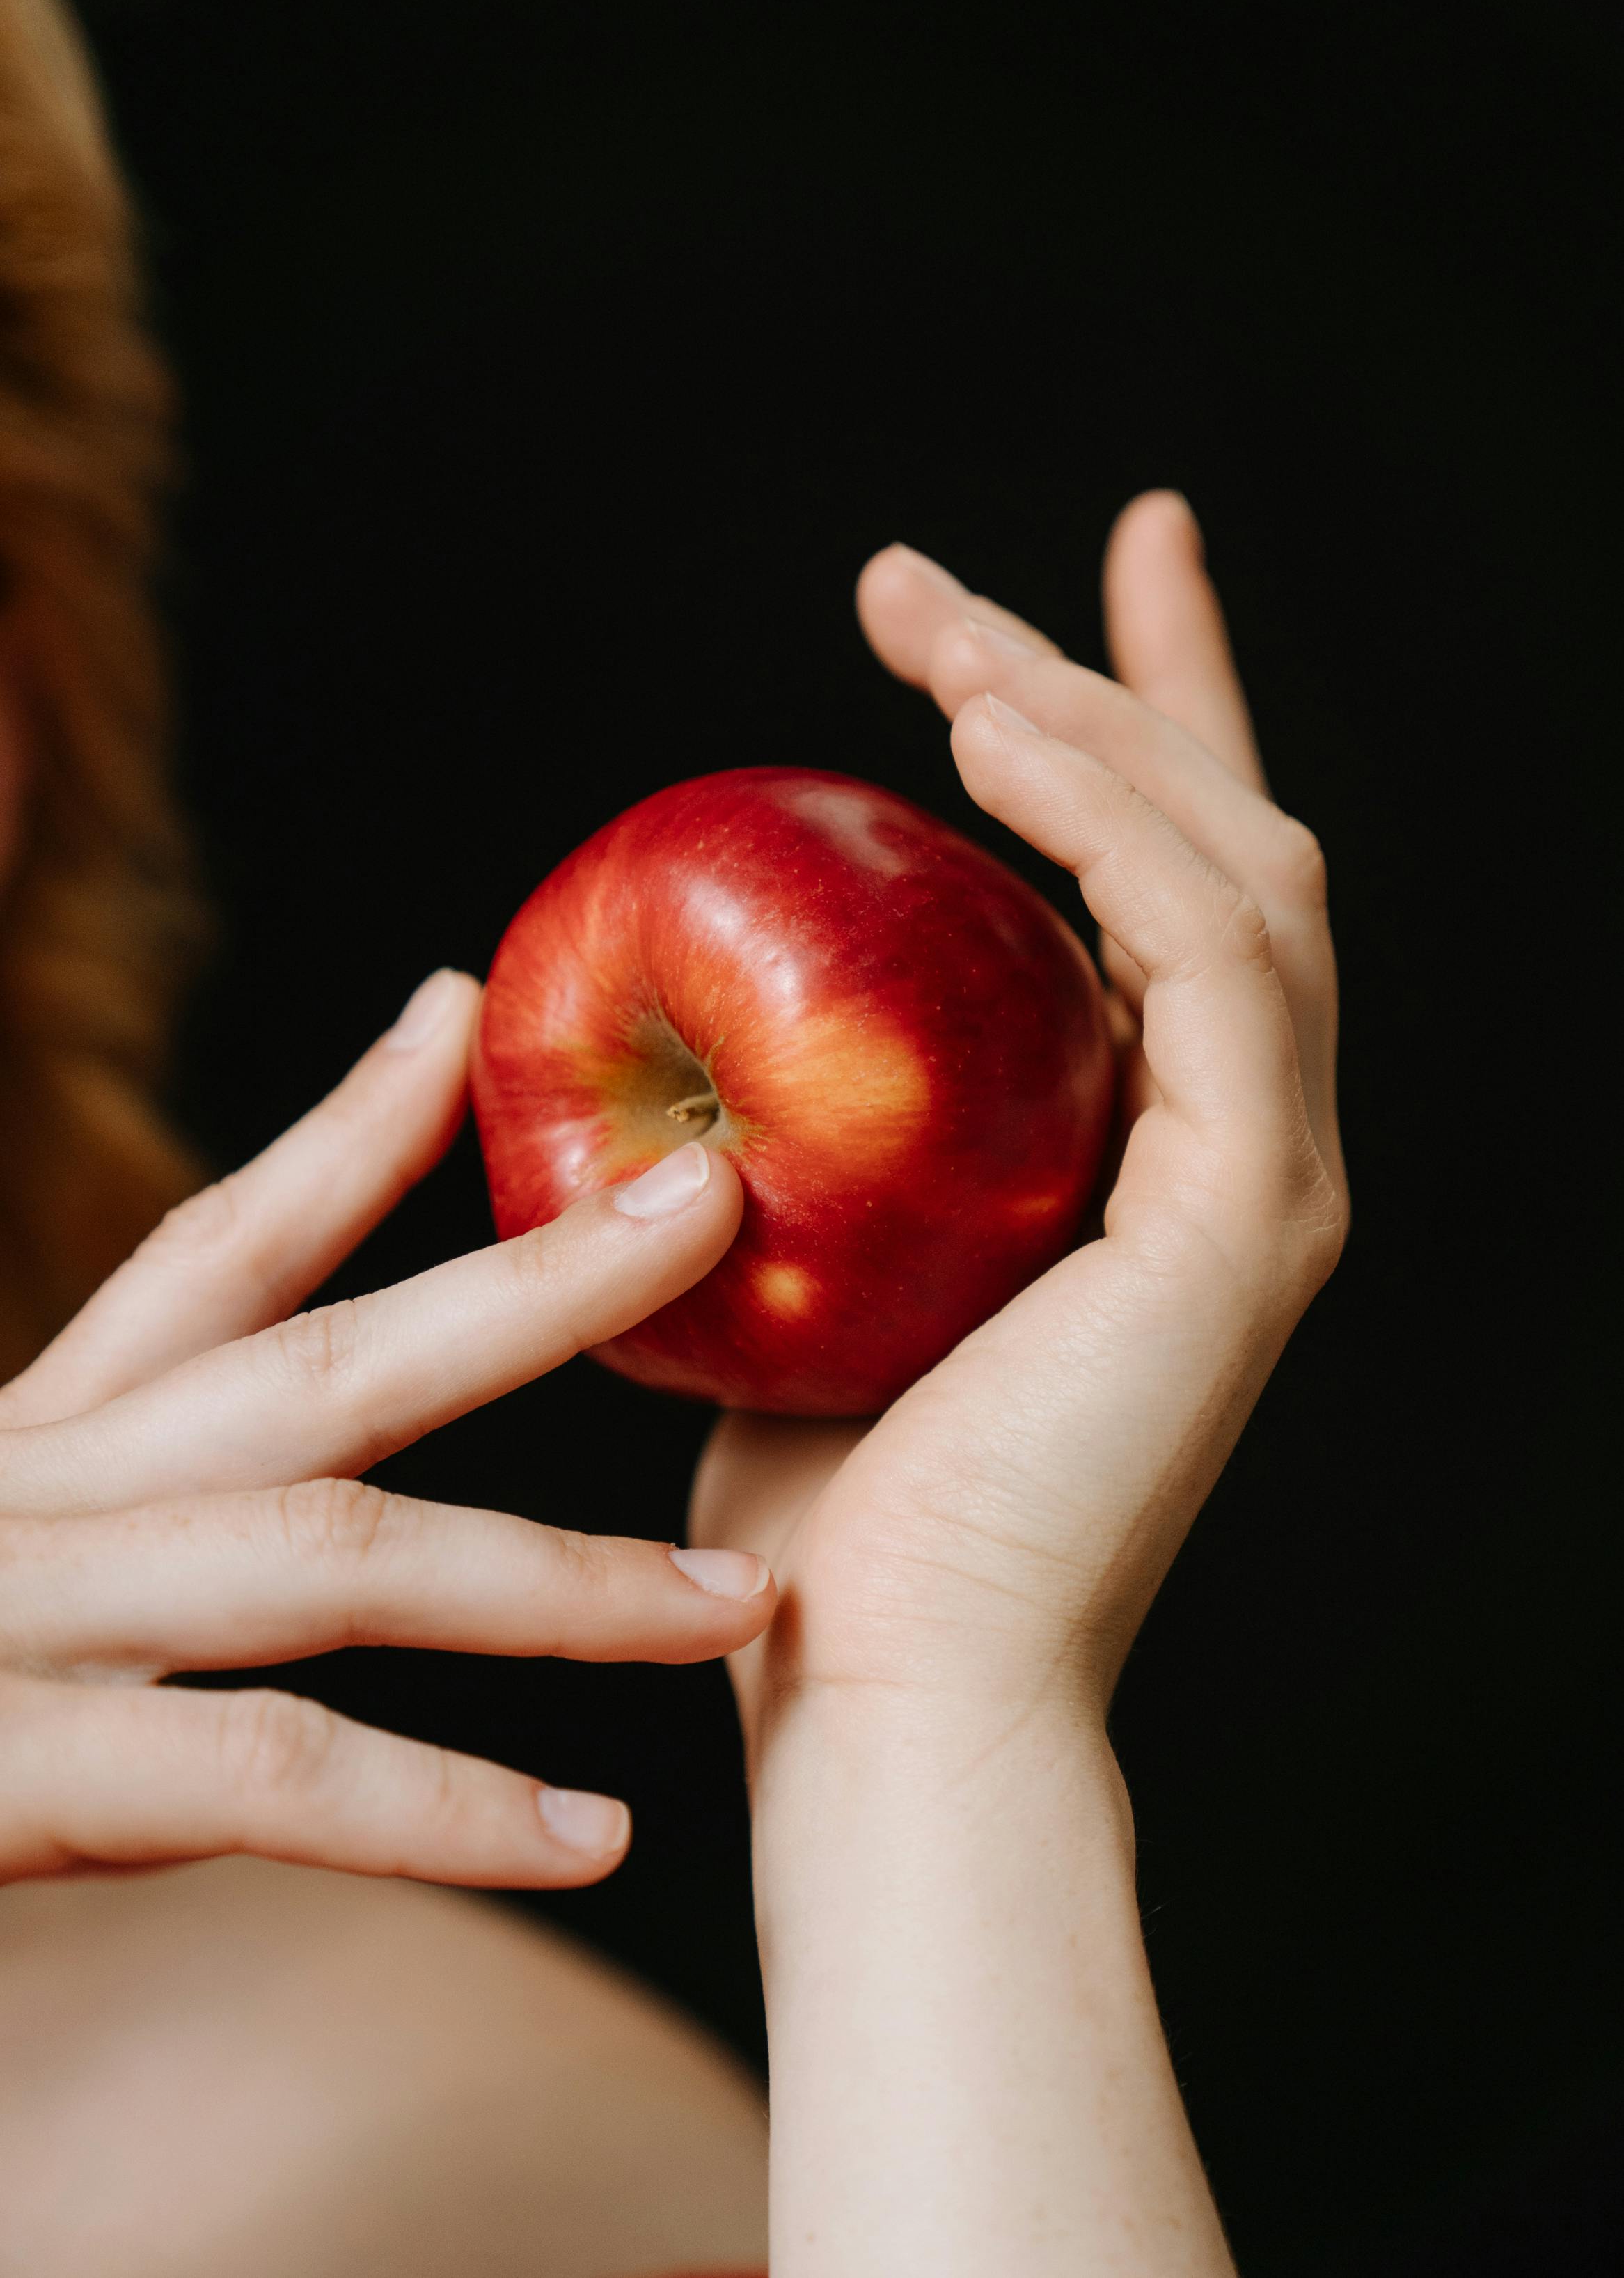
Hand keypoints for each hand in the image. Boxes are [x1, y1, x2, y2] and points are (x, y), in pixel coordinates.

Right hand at [0, 970, 767, 1886]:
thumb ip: (92, 1484)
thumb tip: (209, 1477)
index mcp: (21, 1445)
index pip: (205, 1251)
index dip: (348, 1127)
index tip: (455, 1005)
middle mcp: (25, 1498)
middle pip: (322, 1356)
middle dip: (531, 1280)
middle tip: (714, 1201)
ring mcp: (17, 1621)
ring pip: (334, 1550)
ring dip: (556, 1576)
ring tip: (739, 1595)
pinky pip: (257, 1774)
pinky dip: (434, 1811)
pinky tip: (589, 1837)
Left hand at [693, 490, 1345, 1741]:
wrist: (889, 1703)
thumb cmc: (822, 1525)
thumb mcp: (801, 1276)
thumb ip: (798, 1162)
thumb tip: (685, 1066)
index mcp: (1150, 1161)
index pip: (1164, 901)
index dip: (1112, 736)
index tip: (995, 622)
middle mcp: (1238, 1152)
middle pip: (1222, 848)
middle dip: (1095, 686)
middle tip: (916, 589)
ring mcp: (1264, 1181)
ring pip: (1232, 876)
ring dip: (1091, 726)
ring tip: (939, 637)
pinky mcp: (1249, 1217)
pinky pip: (1215, 965)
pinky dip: (1119, 833)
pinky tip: (1000, 741)